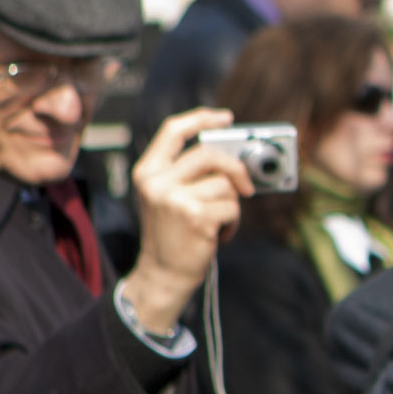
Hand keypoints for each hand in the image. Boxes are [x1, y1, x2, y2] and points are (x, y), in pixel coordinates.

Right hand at [119, 109, 250, 336]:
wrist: (163, 274)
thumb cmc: (173, 235)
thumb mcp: (167, 197)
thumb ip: (188, 173)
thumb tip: (231, 155)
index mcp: (147, 171)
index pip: (174, 131)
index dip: (201, 119)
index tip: (226, 118)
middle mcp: (156, 181)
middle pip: (209, 154)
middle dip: (235, 169)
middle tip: (245, 187)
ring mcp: (174, 198)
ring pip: (225, 184)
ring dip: (232, 205)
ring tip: (218, 222)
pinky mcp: (195, 216)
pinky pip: (232, 207)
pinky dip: (233, 222)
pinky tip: (219, 234)